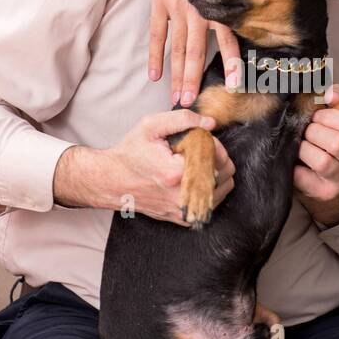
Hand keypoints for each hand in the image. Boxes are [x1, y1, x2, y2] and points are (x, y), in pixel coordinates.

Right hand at [54, 109, 234, 224]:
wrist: (112, 181)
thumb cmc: (130, 153)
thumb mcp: (151, 126)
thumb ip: (182, 119)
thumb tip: (210, 123)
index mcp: (176, 173)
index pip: (218, 157)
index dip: (213, 143)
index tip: (199, 139)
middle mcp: (182, 196)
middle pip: (226, 175)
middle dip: (218, 158)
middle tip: (198, 151)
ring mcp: (183, 210)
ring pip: (223, 190)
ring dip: (216, 174)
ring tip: (195, 163)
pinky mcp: (182, 218)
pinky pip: (211, 203)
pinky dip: (208, 189)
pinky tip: (192, 178)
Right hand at [147, 0, 241, 106]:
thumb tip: (259, 13)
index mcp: (218, 1)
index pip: (226, 39)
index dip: (230, 65)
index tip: (235, 87)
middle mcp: (197, 7)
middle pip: (196, 51)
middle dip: (194, 80)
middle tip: (193, 105)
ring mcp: (175, 5)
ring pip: (177, 47)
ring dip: (177, 74)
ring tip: (177, 97)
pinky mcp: (160, 0)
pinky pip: (156, 33)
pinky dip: (155, 55)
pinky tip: (155, 75)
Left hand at [293, 84, 338, 226]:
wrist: (328, 187)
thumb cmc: (330, 146)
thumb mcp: (338, 122)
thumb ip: (336, 102)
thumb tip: (329, 94)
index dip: (329, 116)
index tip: (316, 116)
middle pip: (337, 142)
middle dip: (314, 132)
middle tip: (306, 132)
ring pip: (323, 161)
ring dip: (304, 149)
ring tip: (301, 146)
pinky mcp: (324, 192)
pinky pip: (304, 177)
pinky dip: (295, 167)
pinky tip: (296, 163)